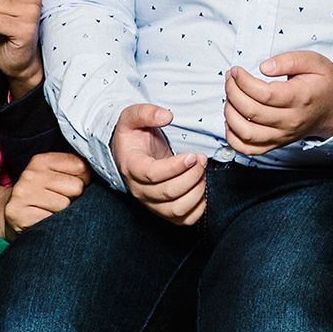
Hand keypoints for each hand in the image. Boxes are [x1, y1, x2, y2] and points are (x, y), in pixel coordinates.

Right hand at [4, 152, 89, 236]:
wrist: (10, 213)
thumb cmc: (40, 194)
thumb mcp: (53, 174)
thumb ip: (74, 169)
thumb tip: (100, 171)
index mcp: (40, 161)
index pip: (80, 166)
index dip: (83, 179)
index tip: (72, 186)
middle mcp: (30, 175)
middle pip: (76, 187)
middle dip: (73, 197)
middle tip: (58, 200)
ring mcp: (23, 195)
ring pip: (66, 205)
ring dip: (62, 212)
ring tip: (50, 210)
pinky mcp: (20, 215)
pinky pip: (53, 221)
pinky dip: (53, 224)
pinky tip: (44, 219)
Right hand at [112, 104, 206, 224]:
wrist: (130, 154)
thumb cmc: (133, 136)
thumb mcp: (133, 116)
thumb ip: (147, 112)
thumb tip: (166, 116)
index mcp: (131, 167)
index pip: (153, 175)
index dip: (175, 167)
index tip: (193, 155)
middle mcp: (139, 190)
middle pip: (168, 193)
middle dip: (192, 176)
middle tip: (202, 159)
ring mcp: (152, 203)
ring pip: (177, 209)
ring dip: (197, 191)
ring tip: (202, 172)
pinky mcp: (164, 211)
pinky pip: (184, 219)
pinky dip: (198, 207)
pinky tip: (201, 187)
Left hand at [223, 51, 332, 154]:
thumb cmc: (323, 84)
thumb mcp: (315, 62)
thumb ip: (290, 60)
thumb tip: (264, 67)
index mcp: (300, 98)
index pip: (264, 94)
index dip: (243, 81)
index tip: (236, 70)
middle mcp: (290, 121)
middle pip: (251, 112)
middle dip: (232, 92)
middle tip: (230, 78)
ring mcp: (282, 136)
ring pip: (246, 133)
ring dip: (230, 113)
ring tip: (230, 96)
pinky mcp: (275, 144)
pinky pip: (248, 149)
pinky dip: (233, 137)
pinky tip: (232, 120)